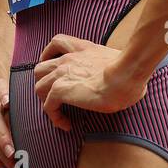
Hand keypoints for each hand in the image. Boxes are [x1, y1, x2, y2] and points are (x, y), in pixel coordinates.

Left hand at [34, 34, 148, 131]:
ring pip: (39, 86)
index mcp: (82, 48)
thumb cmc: (129, 69)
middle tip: (55, 96)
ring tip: (58, 112)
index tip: (56, 71)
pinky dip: (54, 117)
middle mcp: (68, 58)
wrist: (126, 73)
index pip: (57, 42)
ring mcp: (61, 73)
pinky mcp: (60, 90)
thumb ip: (112, 65)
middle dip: (44, 82)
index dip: (51, 56)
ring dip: (46, 101)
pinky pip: (47, 106)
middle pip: (41, 67)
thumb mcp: (117, 60)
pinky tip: (66, 124)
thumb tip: (124, 76)